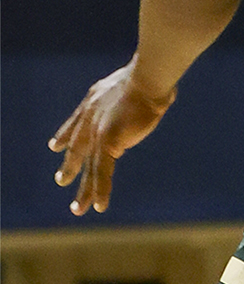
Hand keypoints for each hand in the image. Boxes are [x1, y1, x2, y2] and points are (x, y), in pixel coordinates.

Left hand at [50, 63, 174, 214]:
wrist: (148, 77)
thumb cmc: (149, 74)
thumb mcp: (131, 84)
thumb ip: (129, 98)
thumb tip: (144, 104)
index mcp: (95, 99)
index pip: (76, 122)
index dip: (65, 135)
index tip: (55, 146)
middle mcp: (91, 116)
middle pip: (77, 147)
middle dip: (70, 166)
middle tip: (61, 180)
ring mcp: (98, 131)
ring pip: (90, 166)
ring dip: (85, 190)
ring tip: (78, 209)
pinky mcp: (107, 142)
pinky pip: (103, 172)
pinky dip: (101, 190)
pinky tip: (99, 206)